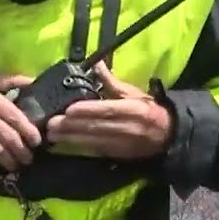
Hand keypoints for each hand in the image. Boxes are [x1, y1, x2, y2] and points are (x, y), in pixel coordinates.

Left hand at [45, 62, 171, 159]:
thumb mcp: (133, 93)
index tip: (69, 110)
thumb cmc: (148, 110)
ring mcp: (121, 144)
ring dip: (71, 138)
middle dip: (72, 127)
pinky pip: (95, 151)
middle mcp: (127, 128)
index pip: (107, 110)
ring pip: (93, 141)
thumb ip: (112, 81)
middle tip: (51, 124)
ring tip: (52, 134)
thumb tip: (96, 64)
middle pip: (96, 127)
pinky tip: (64, 144)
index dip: (88, 111)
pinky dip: (79, 147)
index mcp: (133, 110)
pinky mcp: (117, 154)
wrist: (167, 136)